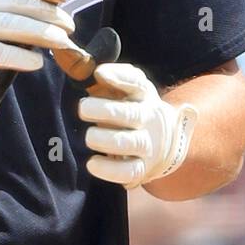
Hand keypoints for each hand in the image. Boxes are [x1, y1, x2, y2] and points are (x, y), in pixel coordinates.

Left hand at [77, 62, 197, 189]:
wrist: (162, 141)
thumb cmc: (131, 108)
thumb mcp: (128, 88)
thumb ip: (114, 76)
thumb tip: (98, 72)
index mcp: (143, 95)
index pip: (136, 83)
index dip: (119, 77)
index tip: (99, 74)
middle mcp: (148, 119)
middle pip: (131, 115)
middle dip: (105, 111)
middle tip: (83, 108)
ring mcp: (147, 145)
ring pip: (130, 143)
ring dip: (105, 139)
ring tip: (89, 136)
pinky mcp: (142, 168)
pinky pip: (128, 171)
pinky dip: (109, 169)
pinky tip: (92, 163)